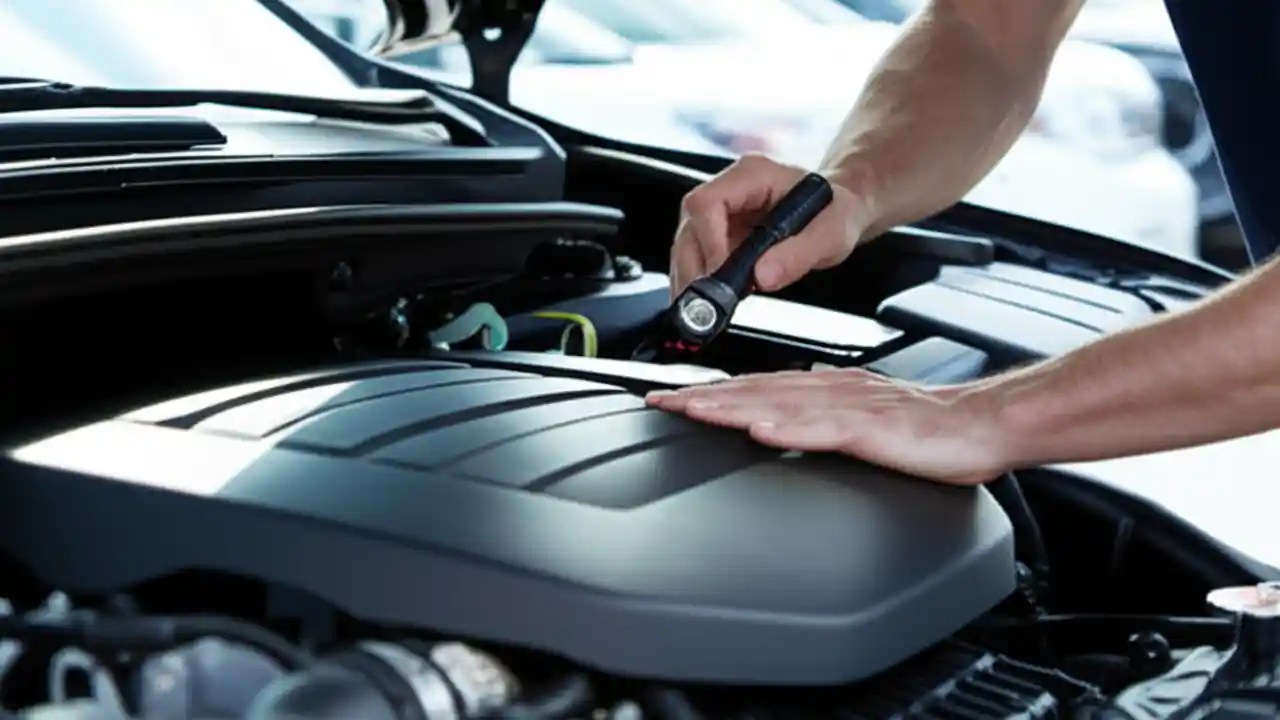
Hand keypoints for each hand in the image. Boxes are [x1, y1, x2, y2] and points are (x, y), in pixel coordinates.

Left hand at [645, 368, 1011, 484]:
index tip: (671, 399)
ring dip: (732, 405)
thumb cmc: (926, 428)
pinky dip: (790, 427)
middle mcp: (830, 390)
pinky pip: (825, 427)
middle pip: (755, 392)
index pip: (756, 388)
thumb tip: (779, 420)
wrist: (978, 425)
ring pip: (780, 403)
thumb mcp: (859, 420)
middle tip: (660, 402)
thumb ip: (820, 417)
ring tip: (693, 409)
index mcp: (826, 389)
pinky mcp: (873, 429)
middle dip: (704, 397)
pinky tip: (761, 430)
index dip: (710, 392)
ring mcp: (850, 407)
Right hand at [670, 154, 871, 297]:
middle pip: (690, 225)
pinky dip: (699, 282)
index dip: (708, 241)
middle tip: (706, 304)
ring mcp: (722, 212)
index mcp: (753, 175)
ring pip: (687, 244)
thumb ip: (800, 253)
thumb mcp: (831, 233)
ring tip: (705, 310)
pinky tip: (709, 303)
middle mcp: (730, 189)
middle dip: (693, 268)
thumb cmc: (836, 212)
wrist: (839, 211)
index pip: (708, 202)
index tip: (720, 275)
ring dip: (691, 279)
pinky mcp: (719, 234)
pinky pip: (697, 257)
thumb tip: (762, 276)